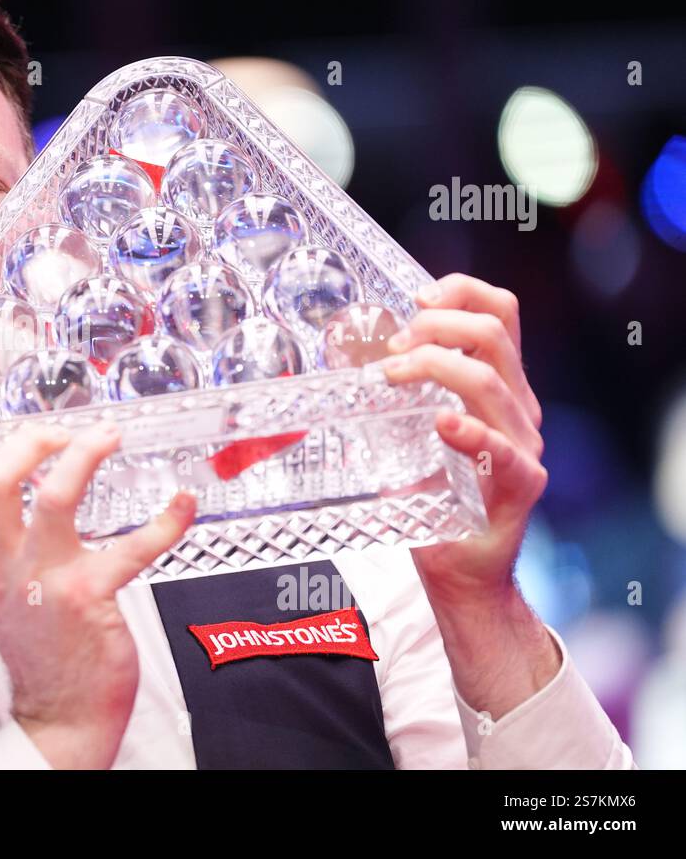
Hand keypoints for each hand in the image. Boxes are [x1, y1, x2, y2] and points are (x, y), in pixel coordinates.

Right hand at [0, 422, 196, 768]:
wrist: (63, 715)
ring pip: (52, 499)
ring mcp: (44, 581)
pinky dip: (166, 520)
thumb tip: (35, 480)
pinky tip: (183, 503)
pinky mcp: (90, 595)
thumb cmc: (39, 647)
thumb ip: (3, 545)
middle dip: (27, 442)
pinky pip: (132, 546)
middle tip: (59, 433)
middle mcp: (1, 569)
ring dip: (84, 455)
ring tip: (107, 436)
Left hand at [383, 273, 546, 601]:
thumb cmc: (434, 499)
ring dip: (437, 366)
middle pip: (493, 334)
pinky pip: (505, 452)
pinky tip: (443, 424)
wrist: (458, 567)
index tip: (417, 297)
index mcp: (498, 386)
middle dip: (436, 325)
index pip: (499, 314)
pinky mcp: (521, 485)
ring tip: (393, 374)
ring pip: (492, 382)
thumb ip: (394, 398)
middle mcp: (517, 407)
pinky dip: (473, 433)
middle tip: (392, 346)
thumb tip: (336, 365)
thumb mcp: (409, 434)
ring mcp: (523, 444)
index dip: (461, 291)